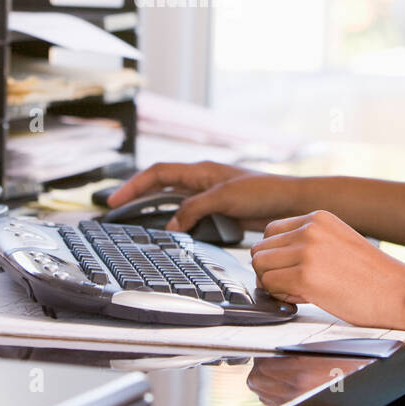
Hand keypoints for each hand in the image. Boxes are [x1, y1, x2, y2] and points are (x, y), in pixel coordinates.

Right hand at [105, 161, 303, 232]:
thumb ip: (195, 208)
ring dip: (157, 211)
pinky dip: (178, 223)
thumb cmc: (263, 193)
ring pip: (174, 202)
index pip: (158, 173)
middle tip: (115, 212)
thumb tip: (171, 225)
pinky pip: (190, 215)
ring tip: (137, 225)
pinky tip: (173, 235)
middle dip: (137, 196)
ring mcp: (210, 196)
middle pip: (161, 186)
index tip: (114, 200)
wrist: (291, 203)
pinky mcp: (219, 211)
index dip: (133, 185)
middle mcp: (202, 180)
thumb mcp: (224, 198)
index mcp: (200, 171)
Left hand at [250, 210, 404, 330]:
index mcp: (318, 218)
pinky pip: (270, 286)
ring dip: (274, 284)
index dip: (277, 255)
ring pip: (260, 266)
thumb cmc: (375, 276)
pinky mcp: (305, 277)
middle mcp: (310, 229)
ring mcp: (307, 252)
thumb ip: (309, 242)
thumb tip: (275, 257)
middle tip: (294, 285)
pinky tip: (304, 299)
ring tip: (300, 291)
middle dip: (272, 270)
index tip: (293, 269)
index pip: (271, 231)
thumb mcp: (340, 242)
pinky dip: (281, 296)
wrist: (402, 292)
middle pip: (261, 249)